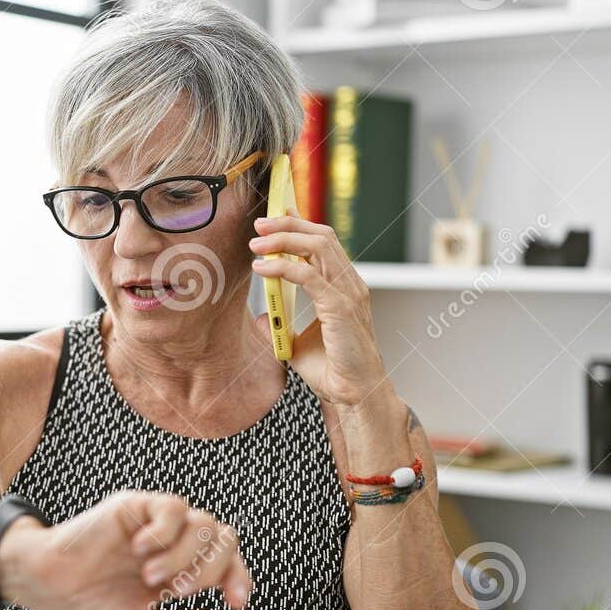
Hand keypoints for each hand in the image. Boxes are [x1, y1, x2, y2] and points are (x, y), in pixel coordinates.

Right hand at [0, 490, 250, 609]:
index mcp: (183, 572)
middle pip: (224, 541)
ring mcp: (158, 524)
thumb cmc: (93, 607)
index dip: (240, 580)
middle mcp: (176, 545)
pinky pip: (173, 507)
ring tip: (150, 576)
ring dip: (184, 556)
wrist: (51, 587)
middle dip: (210, 571)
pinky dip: (165, 532)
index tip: (235, 604)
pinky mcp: (136, 506)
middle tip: (176, 592)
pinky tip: (140, 549)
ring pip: (203, 524)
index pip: (229, 565)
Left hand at [248, 210, 389, 408]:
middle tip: (260, 224)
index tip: (276, 215)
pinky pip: (308, 276)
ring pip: (317, 248)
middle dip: (288, 224)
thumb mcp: (296, 342)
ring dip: (284, 239)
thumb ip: (280, 324)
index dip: (300, 224)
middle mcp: (350, 284)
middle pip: (321, 236)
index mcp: (344, 286)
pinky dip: (282, 268)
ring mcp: (348, 293)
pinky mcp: (340, 308)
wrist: (353, 395)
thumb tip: (258, 316)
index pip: (324, 242)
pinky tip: (262, 269)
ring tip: (257, 242)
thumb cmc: (332, 370)